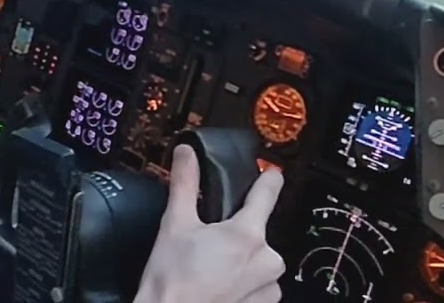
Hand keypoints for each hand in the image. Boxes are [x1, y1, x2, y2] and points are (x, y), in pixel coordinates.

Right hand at [134, 145, 285, 302]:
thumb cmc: (172, 283)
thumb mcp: (174, 226)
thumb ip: (185, 184)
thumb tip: (187, 153)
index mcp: (247, 234)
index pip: (268, 193)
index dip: (268, 179)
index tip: (272, 173)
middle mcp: (267, 261)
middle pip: (257, 234)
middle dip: (237, 236)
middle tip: (209, 246)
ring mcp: (268, 290)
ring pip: (258, 264)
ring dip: (241, 264)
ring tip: (210, 273)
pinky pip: (258, 290)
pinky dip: (242, 287)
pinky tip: (219, 291)